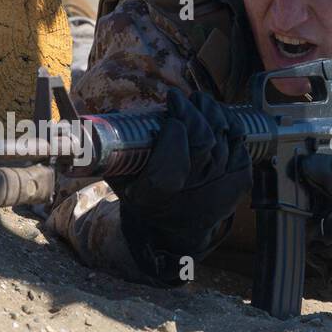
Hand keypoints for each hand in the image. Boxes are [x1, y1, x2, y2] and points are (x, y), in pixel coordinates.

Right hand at [109, 88, 251, 282]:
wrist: (171, 231)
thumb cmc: (142, 196)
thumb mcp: (120, 179)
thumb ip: (109, 153)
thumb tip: (90, 125)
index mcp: (158, 195)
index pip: (173, 160)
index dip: (175, 129)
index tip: (169, 107)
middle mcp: (191, 196)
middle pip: (203, 143)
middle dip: (194, 113)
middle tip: (184, 99)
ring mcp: (218, 191)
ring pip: (223, 142)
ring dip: (213, 114)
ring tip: (200, 101)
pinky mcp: (236, 185)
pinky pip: (241, 148)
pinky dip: (232, 127)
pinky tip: (219, 116)